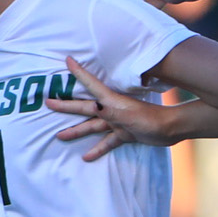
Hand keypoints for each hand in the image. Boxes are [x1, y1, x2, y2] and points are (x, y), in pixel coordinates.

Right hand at [45, 56, 175, 160]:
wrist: (169, 129)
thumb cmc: (149, 119)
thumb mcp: (128, 115)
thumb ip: (110, 111)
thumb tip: (93, 106)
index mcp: (110, 101)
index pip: (90, 84)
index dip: (78, 72)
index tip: (67, 60)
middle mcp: (110, 109)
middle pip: (84, 107)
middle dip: (66, 106)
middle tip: (48, 103)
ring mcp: (116, 122)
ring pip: (92, 126)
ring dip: (76, 131)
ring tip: (60, 136)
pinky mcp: (124, 134)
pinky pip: (106, 142)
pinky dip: (97, 149)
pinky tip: (86, 157)